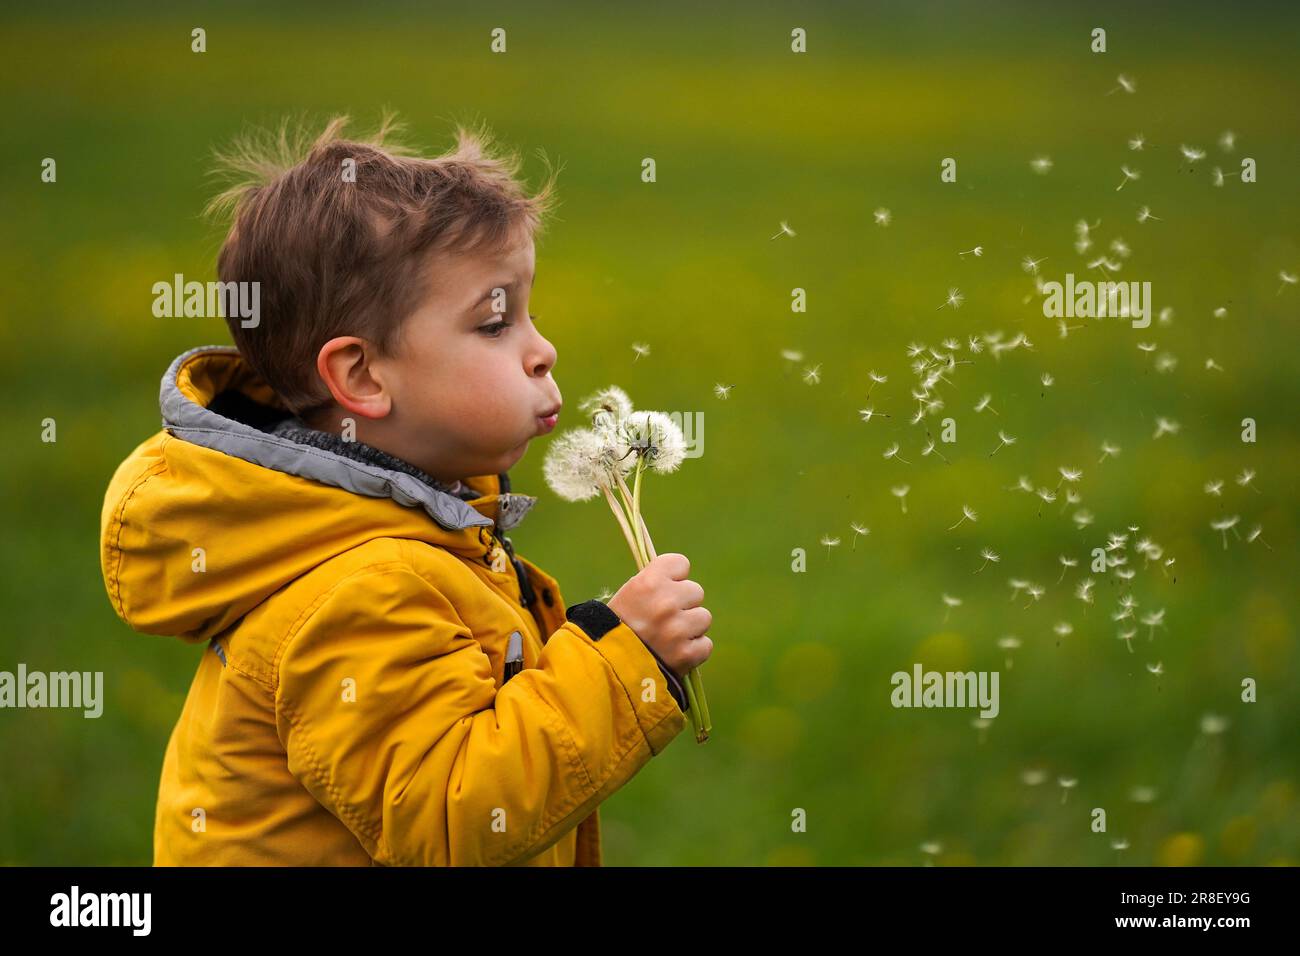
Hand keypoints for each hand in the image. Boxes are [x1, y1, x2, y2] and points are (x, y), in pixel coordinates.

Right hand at [606, 553, 712, 677]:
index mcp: (649, 582)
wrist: (607, 668)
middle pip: (696, 591)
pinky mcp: (687, 654)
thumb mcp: (628, 594)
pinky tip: (675, 652)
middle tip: (663, 618)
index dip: (674, 577)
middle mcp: (666, 602)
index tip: (663, 589)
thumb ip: (655, 583)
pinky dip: (693, 650)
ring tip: (669, 637)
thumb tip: (679, 578)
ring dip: (691, 627)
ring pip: (704, 618)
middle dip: (684, 603)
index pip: (681, 563)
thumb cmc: (616, 627)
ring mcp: (678, 629)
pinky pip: (705, 644)